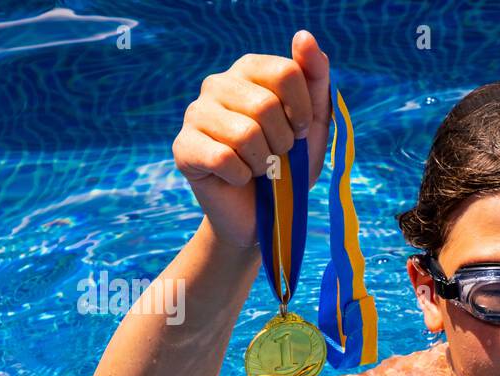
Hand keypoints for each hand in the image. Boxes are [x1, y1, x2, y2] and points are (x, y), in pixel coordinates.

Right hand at [172, 30, 331, 247]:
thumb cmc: (290, 165)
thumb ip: (315, 79)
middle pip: (266, 106)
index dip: (303, 112)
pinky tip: (237, 179)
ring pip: (245, 134)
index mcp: (250, 70)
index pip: (286, 72)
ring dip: (263, 163)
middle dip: (283, 142)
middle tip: (277, 155)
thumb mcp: (314, 124)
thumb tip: (304, 35)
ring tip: (259, 167)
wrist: (264, 215)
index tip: (301, 131)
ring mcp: (196, 113)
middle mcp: (218, 83)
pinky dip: (242, 177)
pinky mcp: (183, 147)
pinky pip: (224, 159)